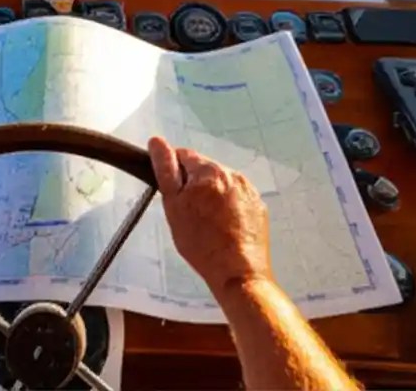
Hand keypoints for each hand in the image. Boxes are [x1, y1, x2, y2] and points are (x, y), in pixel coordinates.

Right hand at [147, 137, 271, 297]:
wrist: (237, 272)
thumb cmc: (202, 243)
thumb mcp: (174, 205)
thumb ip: (165, 170)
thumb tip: (157, 143)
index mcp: (210, 171)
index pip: (183, 155)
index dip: (172, 171)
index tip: (172, 192)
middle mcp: (233, 174)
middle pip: (204, 169)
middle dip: (193, 185)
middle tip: (186, 212)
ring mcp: (248, 190)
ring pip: (221, 184)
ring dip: (210, 195)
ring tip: (205, 224)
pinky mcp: (258, 206)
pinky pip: (236, 198)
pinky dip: (227, 207)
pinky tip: (222, 227)